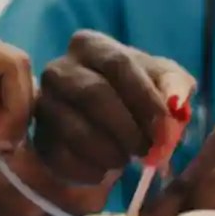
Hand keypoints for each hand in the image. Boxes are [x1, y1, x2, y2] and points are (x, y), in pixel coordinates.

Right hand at [33, 30, 196, 184]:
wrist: (105, 124)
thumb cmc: (137, 94)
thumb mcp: (163, 83)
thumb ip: (175, 88)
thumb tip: (176, 105)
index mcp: (90, 45)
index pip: (118, 64)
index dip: (146, 98)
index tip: (166, 128)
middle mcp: (59, 68)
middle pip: (95, 95)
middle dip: (128, 128)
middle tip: (148, 150)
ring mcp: (42, 104)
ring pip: (76, 130)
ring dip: (111, 152)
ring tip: (126, 159)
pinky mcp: (37, 138)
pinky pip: (62, 158)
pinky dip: (91, 170)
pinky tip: (104, 169)